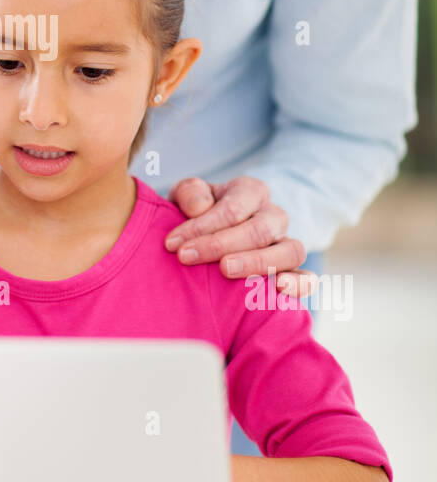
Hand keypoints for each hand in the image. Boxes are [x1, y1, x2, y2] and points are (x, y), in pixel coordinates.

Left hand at [165, 175, 316, 297]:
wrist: (216, 231)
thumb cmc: (199, 214)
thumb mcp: (189, 196)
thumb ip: (190, 193)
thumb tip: (198, 207)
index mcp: (251, 191)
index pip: (232, 208)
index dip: (201, 227)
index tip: (173, 245)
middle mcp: (274, 215)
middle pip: (259, 229)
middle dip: (220, 244)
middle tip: (187, 258)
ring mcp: (287, 243)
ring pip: (290, 251)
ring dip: (256, 263)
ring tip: (226, 271)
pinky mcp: (295, 270)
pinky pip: (309, 278)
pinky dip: (299, 284)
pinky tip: (279, 290)